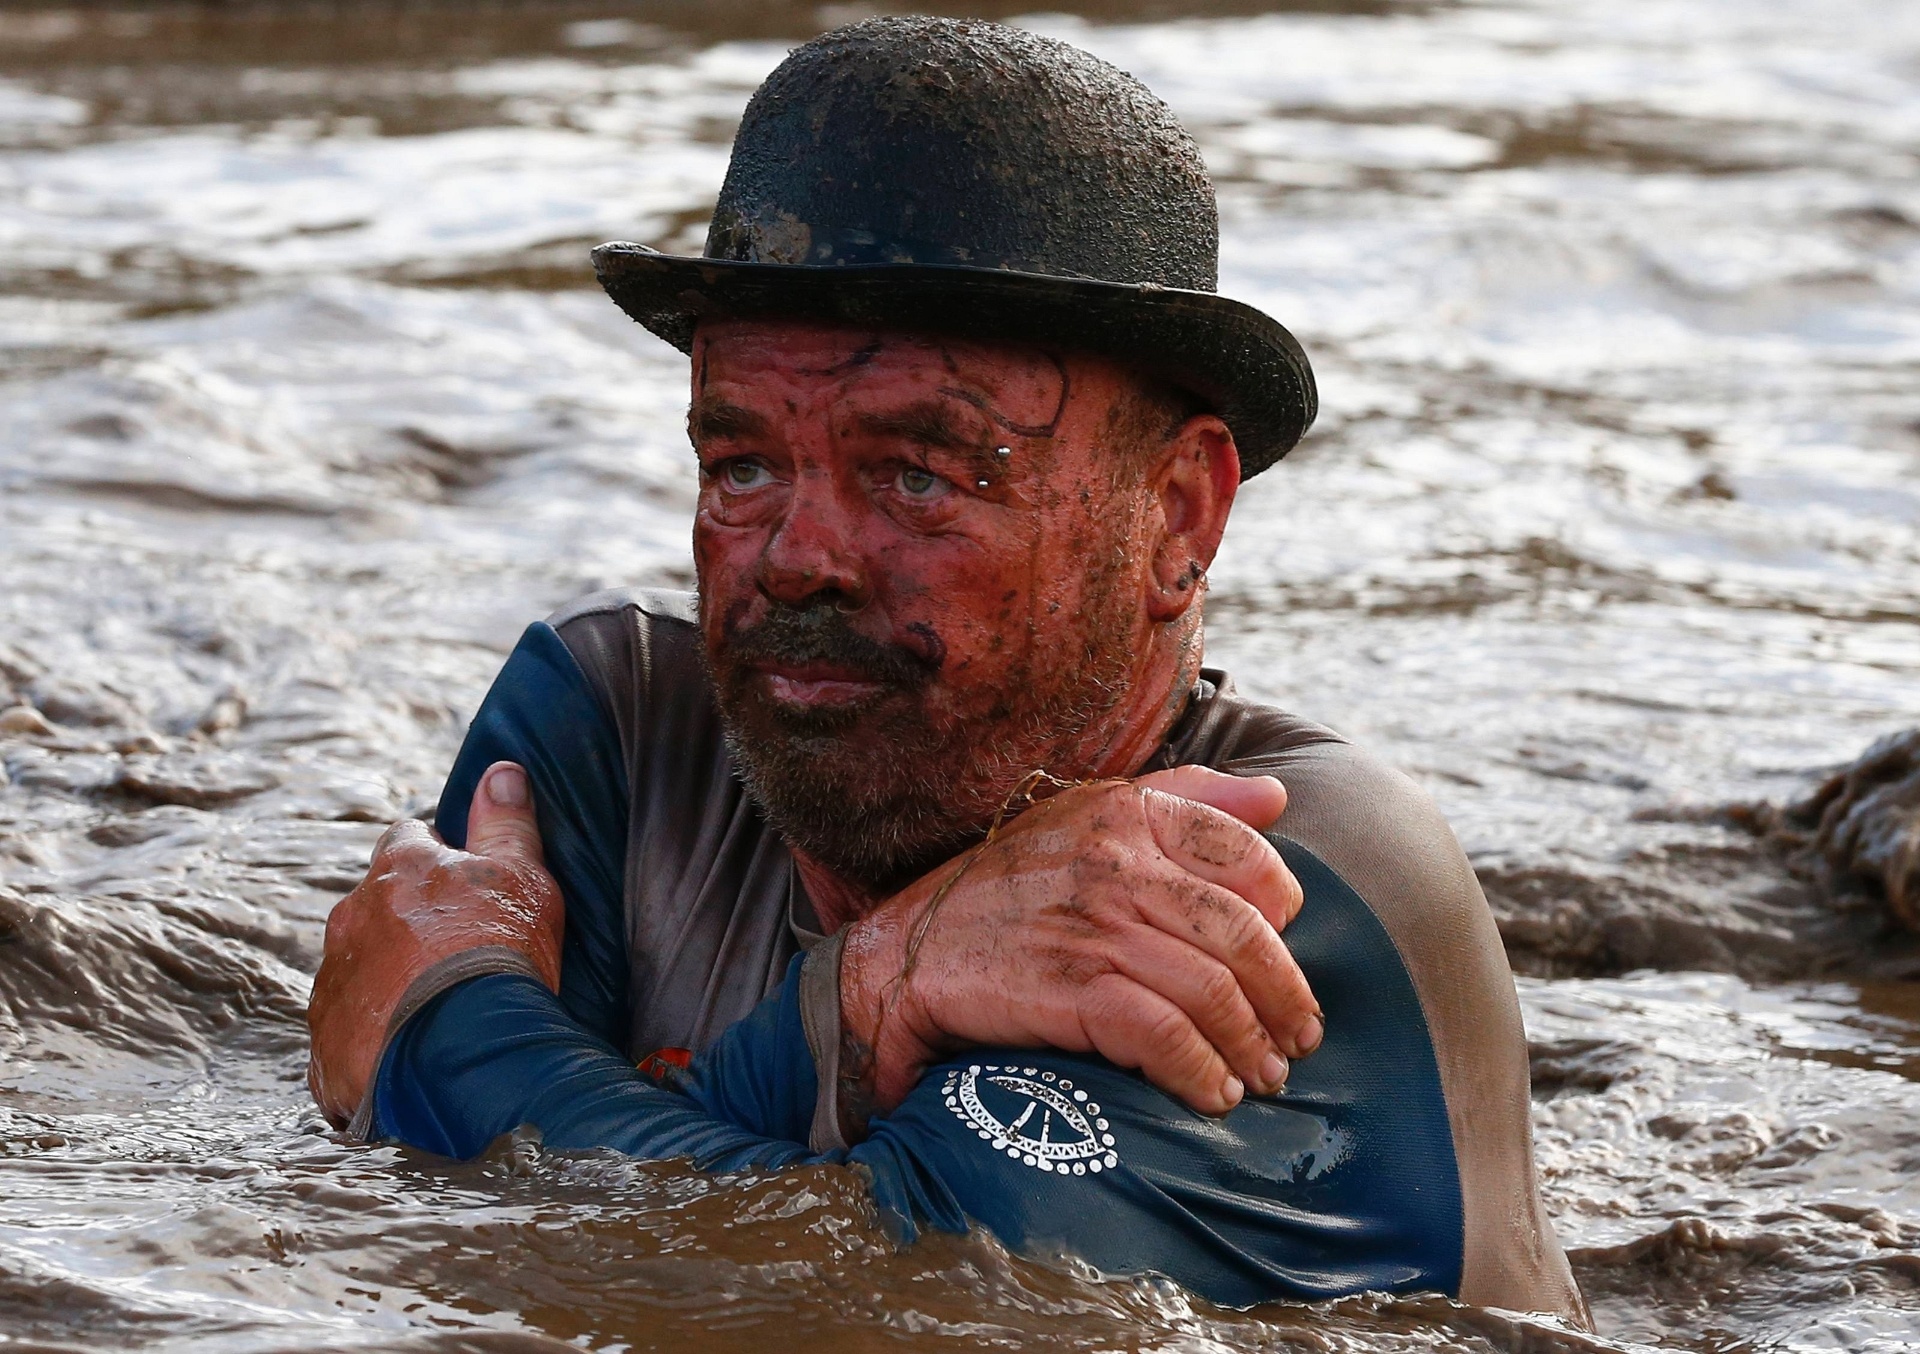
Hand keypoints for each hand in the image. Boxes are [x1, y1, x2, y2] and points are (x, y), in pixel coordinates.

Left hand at [306, 761, 562, 1127]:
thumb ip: (507, 825)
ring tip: (438, 1010)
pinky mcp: (325, 1043)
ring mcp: (333, 981)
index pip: (409, 837)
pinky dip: (374, 1036)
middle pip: (376, 905)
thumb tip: (500, 771)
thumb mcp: (523, 880)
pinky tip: (412, 1052)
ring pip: (359, 967)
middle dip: (408, 921)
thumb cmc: (499, 958)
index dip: (437, 853)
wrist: (463, 1058)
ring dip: (388, 979)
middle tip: (457, 951)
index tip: (463, 879)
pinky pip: (348, 1031)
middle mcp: (351, 917)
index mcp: (398, 869)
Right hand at [839, 767, 1317, 1120]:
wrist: (904, 951)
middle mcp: (1114, 860)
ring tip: (1260, 1075)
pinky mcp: (1069, 988)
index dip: (1281, 912)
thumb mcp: (1083, 817)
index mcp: (1124, 811)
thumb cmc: (1005, 891)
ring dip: (1249, 1045)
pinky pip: (1165, 1035)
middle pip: (1243, 932)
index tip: (1285, 951)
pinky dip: (1200, 1072)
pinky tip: (1211, 1093)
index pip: (1245, 854)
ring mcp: (1092, 925)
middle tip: (1296, 1037)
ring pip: (1212, 989)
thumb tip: (1276, 798)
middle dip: (1284, 995)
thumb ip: (1183, 799)